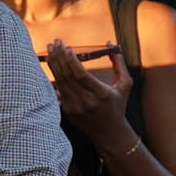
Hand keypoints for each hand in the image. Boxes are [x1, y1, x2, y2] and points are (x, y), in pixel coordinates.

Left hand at [42, 41, 133, 155]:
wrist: (110, 132)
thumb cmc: (118, 105)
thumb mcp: (125, 85)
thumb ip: (119, 63)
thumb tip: (110, 43)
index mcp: (101, 94)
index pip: (81, 75)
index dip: (72, 61)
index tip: (67, 48)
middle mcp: (86, 102)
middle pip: (67, 76)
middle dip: (59, 57)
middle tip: (55, 42)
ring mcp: (75, 108)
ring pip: (60, 82)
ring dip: (53, 64)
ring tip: (50, 49)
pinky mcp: (67, 111)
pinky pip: (57, 90)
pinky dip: (53, 76)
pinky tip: (51, 64)